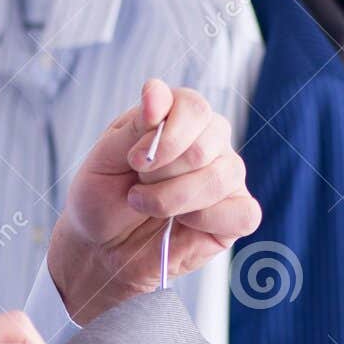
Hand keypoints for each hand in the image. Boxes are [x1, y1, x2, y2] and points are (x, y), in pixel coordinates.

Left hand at [46, 78, 261, 326]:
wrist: (100, 248)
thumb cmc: (101, 198)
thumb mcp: (102, 159)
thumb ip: (133, 127)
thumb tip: (156, 95)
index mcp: (175, 118)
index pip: (192, 105)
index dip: (166, 132)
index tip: (133, 158)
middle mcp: (207, 141)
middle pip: (207, 140)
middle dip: (162, 170)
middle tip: (136, 184)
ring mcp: (226, 177)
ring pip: (222, 175)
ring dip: (174, 197)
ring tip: (145, 205)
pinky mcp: (237, 214)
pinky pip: (243, 212)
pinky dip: (205, 219)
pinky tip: (181, 224)